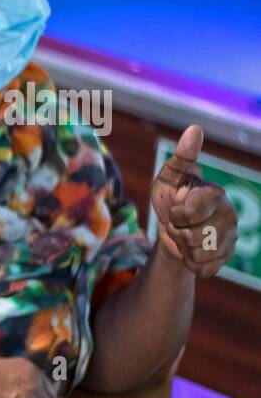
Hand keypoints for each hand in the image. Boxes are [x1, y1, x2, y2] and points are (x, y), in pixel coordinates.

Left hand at [151, 125, 237, 277]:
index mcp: (216, 194)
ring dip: (183, 248)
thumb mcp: (167, 180)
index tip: (175, 210)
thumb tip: (195, 129)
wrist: (171, 231)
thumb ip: (181, 158)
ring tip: (185, 236)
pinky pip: (203, 268)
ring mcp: (230, 237)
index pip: (191, 212)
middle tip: (178, 225)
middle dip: (177, 233)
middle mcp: (230, 214)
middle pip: (193, 236)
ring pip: (198, 253)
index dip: (177, 216)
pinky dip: (191, 263)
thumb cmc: (170, 200)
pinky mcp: (226, 257)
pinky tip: (192, 251)